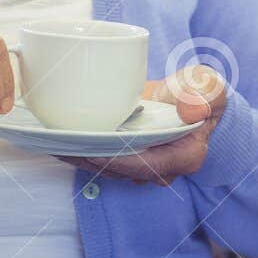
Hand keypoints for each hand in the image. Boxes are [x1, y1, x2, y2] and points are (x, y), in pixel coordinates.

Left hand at [56, 64, 226, 185]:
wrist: (192, 98)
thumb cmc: (201, 92)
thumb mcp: (210, 86)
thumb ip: (204, 93)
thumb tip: (190, 111)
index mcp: (184, 157)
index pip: (141, 164)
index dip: (110, 158)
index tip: (84, 146)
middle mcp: (161, 170)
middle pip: (116, 169)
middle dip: (84, 158)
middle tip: (54, 141)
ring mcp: (142, 167)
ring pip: (104, 168)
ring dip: (76, 157)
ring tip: (47, 140)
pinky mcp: (127, 159)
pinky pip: (100, 160)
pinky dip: (78, 151)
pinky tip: (55, 139)